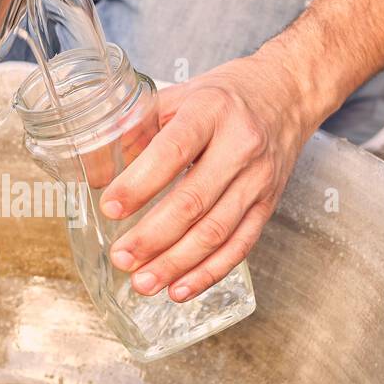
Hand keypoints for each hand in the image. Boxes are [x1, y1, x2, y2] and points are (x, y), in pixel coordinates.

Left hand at [99, 52, 317, 301]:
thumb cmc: (224, 97)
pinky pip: (239, 247)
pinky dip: (208, 273)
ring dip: (176, 263)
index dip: (140, 183)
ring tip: (143, 282)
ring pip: (216, 231)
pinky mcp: (268, 206)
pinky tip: (180, 289)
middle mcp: (240, 147)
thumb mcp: (179, 96)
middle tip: (121, 257)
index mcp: (211, 111)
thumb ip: (136, 130)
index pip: (173, 151)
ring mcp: (258, 180)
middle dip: (153, 236)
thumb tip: (96, 172)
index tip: (110, 207)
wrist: (287, 94)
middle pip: (194, 201)